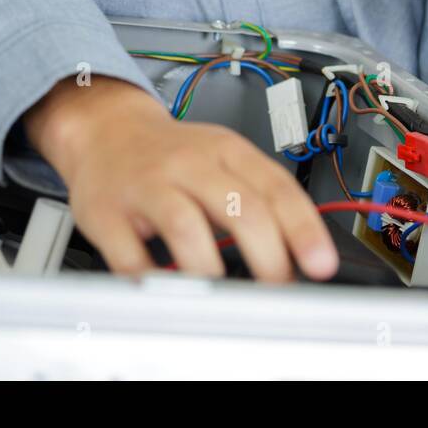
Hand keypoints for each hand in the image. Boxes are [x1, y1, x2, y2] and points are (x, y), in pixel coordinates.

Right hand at [24, 76, 338, 281]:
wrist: (106, 129)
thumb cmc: (173, 155)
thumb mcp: (224, 158)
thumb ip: (260, 199)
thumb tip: (301, 254)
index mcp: (226, 150)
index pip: (276, 187)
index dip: (303, 229)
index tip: (320, 265)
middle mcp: (189, 164)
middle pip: (240, 208)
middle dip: (268, 257)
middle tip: (277, 289)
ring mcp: (147, 186)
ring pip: (187, 228)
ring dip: (211, 270)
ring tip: (223, 298)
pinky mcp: (107, 213)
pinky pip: (132, 255)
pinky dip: (153, 281)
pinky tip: (168, 291)